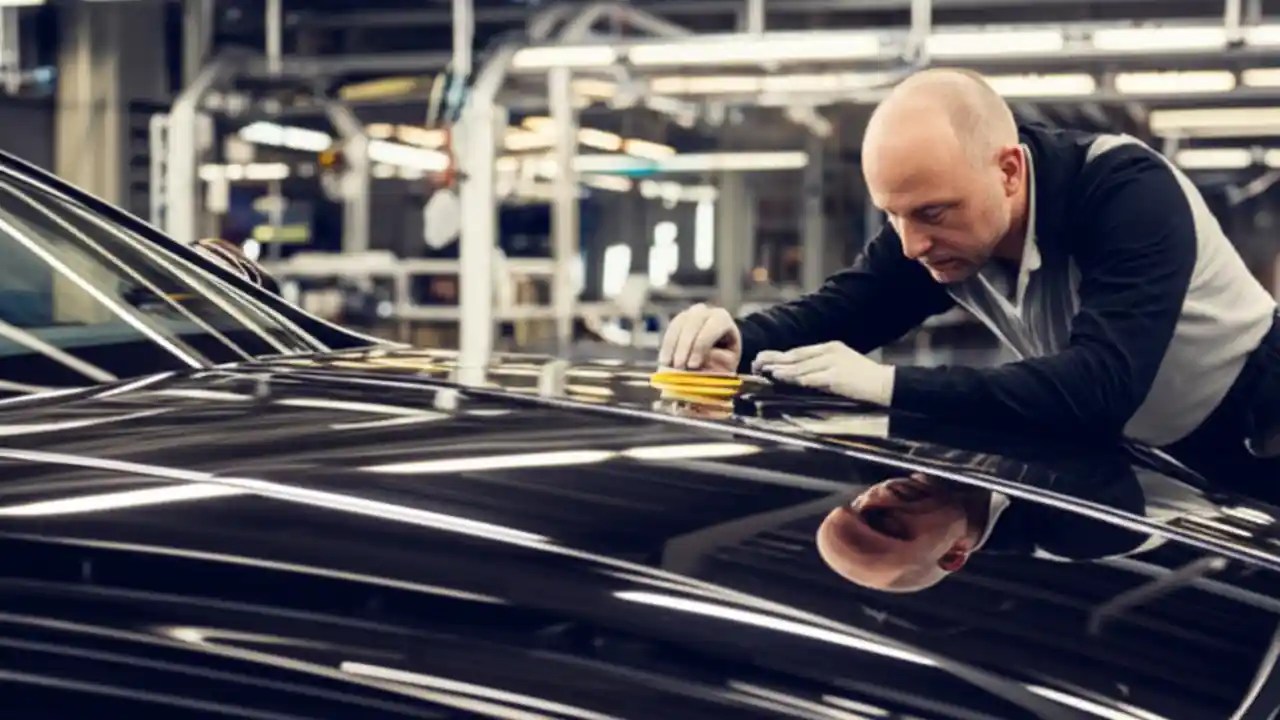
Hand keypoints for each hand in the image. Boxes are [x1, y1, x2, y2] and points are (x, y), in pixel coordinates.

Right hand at [658, 303, 741, 371]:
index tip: (693, 365)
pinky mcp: (676, 322)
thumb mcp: (723, 365)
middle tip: (679, 366)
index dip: (700, 346)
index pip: (711, 328)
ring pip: (678, 325)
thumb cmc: (722, 364)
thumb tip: (701, 358)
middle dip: (684, 345)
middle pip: (693, 322)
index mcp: (722, 319)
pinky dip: (667, 347)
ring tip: (669, 366)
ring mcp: (689, 314)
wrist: (713, 363)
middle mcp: (706, 312)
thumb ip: (714, 360)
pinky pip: (669, 332)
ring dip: (672, 346)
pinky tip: (664, 362)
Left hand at [754, 342, 895, 405]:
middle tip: (758, 363)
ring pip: (802, 367)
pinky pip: (814, 378)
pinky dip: (799, 379)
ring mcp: (834, 363)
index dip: (780, 356)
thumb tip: (799, 375)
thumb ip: (821, 367)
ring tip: (768, 372)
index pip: (800, 351)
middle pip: (797, 356)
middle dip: (776, 360)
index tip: (764, 358)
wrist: (885, 384)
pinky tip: (787, 379)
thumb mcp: (841, 366)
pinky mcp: (838, 376)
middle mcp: (830, 351)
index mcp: (830, 347)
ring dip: (784, 370)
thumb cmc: (863, 379)